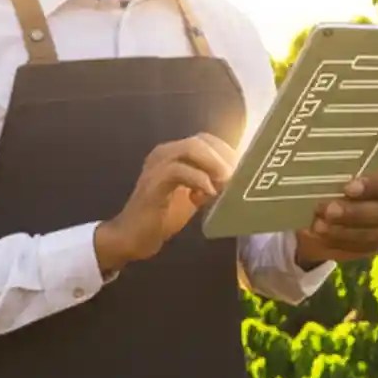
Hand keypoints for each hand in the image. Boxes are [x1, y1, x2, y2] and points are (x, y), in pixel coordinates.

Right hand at [95, 133, 238, 272]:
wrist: (133, 237)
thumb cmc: (164, 216)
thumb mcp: (194, 195)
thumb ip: (210, 183)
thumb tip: (238, 179)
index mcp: (173, 153)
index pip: (206, 140)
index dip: (227, 152)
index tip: (244, 170)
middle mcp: (163, 153)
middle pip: (201, 141)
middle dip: (224, 158)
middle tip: (240, 178)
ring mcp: (156, 166)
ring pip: (190, 149)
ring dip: (214, 165)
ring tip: (227, 184)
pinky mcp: (152, 183)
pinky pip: (178, 170)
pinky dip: (199, 179)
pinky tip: (209, 194)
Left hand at [294, 168, 377, 265]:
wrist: (316, 216)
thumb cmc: (325, 187)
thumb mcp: (324, 177)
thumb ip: (329, 176)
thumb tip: (318, 175)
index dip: (373, 186)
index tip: (347, 188)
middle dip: (355, 213)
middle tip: (329, 211)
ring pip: (375, 235)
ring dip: (345, 232)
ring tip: (319, 227)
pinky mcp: (372, 248)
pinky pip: (362, 251)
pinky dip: (340, 244)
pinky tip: (321, 238)